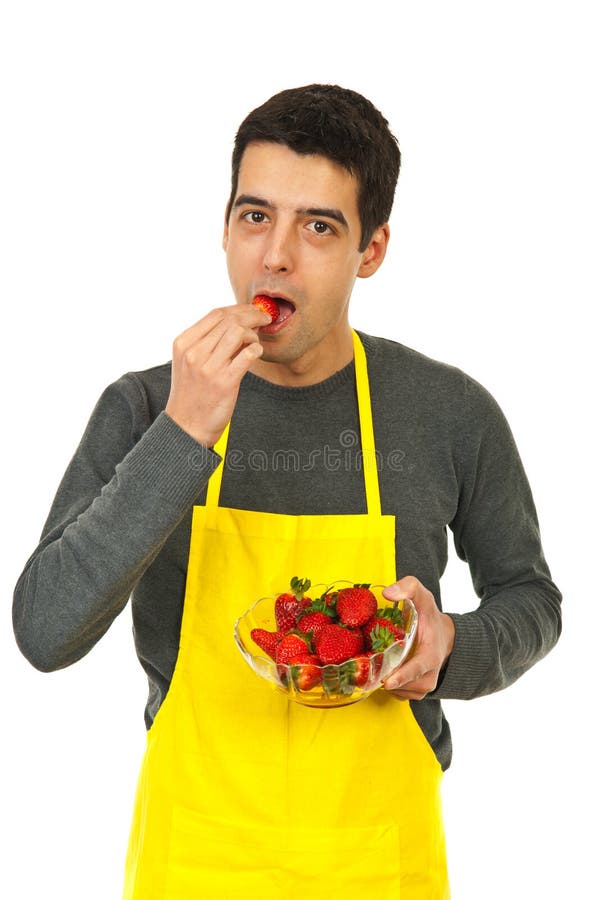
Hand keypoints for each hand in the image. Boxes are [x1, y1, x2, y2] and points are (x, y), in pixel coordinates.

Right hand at [165, 304, 270, 446]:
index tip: (252, 311)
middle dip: (252, 316)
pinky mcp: (224, 382)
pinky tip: (257, 354)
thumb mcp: (188, 362)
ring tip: (255, 342)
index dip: (239, 308)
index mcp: (184, 343)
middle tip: (264, 319)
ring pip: (238, 332)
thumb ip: (205, 342)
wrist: (186, 426)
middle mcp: (194, 352)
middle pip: (229, 320)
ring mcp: (208, 367)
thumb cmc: (192, 393)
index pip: (216, 314)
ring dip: (253, 334)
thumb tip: (235, 322)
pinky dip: (256, 350)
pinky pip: (247, 355)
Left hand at [382, 576, 454, 700]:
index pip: (417, 669)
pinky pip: (397, 694)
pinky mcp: (414, 692)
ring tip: (374, 664)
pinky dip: (387, 685)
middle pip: (403, 684)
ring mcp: (422, 686)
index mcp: (431, 656)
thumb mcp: (423, 596)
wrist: (443, 637)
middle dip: (385, 677)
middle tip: (366, 667)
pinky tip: (382, 670)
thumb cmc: (430, 617)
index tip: (388, 681)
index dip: (402, 676)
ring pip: (398, 691)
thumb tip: (387, 593)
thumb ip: (408, 588)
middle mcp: (428, 675)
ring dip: (384, 681)